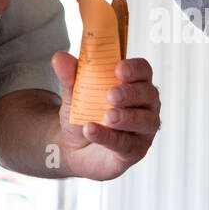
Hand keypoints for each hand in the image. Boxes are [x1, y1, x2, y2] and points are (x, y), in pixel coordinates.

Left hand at [51, 53, 160, 179]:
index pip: (144, 70)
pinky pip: (126, 144)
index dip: (134, 69)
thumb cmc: (86, 113)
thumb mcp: (75, 93)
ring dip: (126, 118)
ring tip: (107, 116)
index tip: (118, 69)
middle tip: (111, 95)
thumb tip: (59, 58)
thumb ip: (70, 76)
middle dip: (130, 93)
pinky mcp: (135, 151)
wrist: (74, 146)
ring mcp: (144, 129)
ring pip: (145, 121)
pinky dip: (108, 137)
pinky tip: (92, 131)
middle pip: (148, 94)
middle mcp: (146, 105)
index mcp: (135, 83)